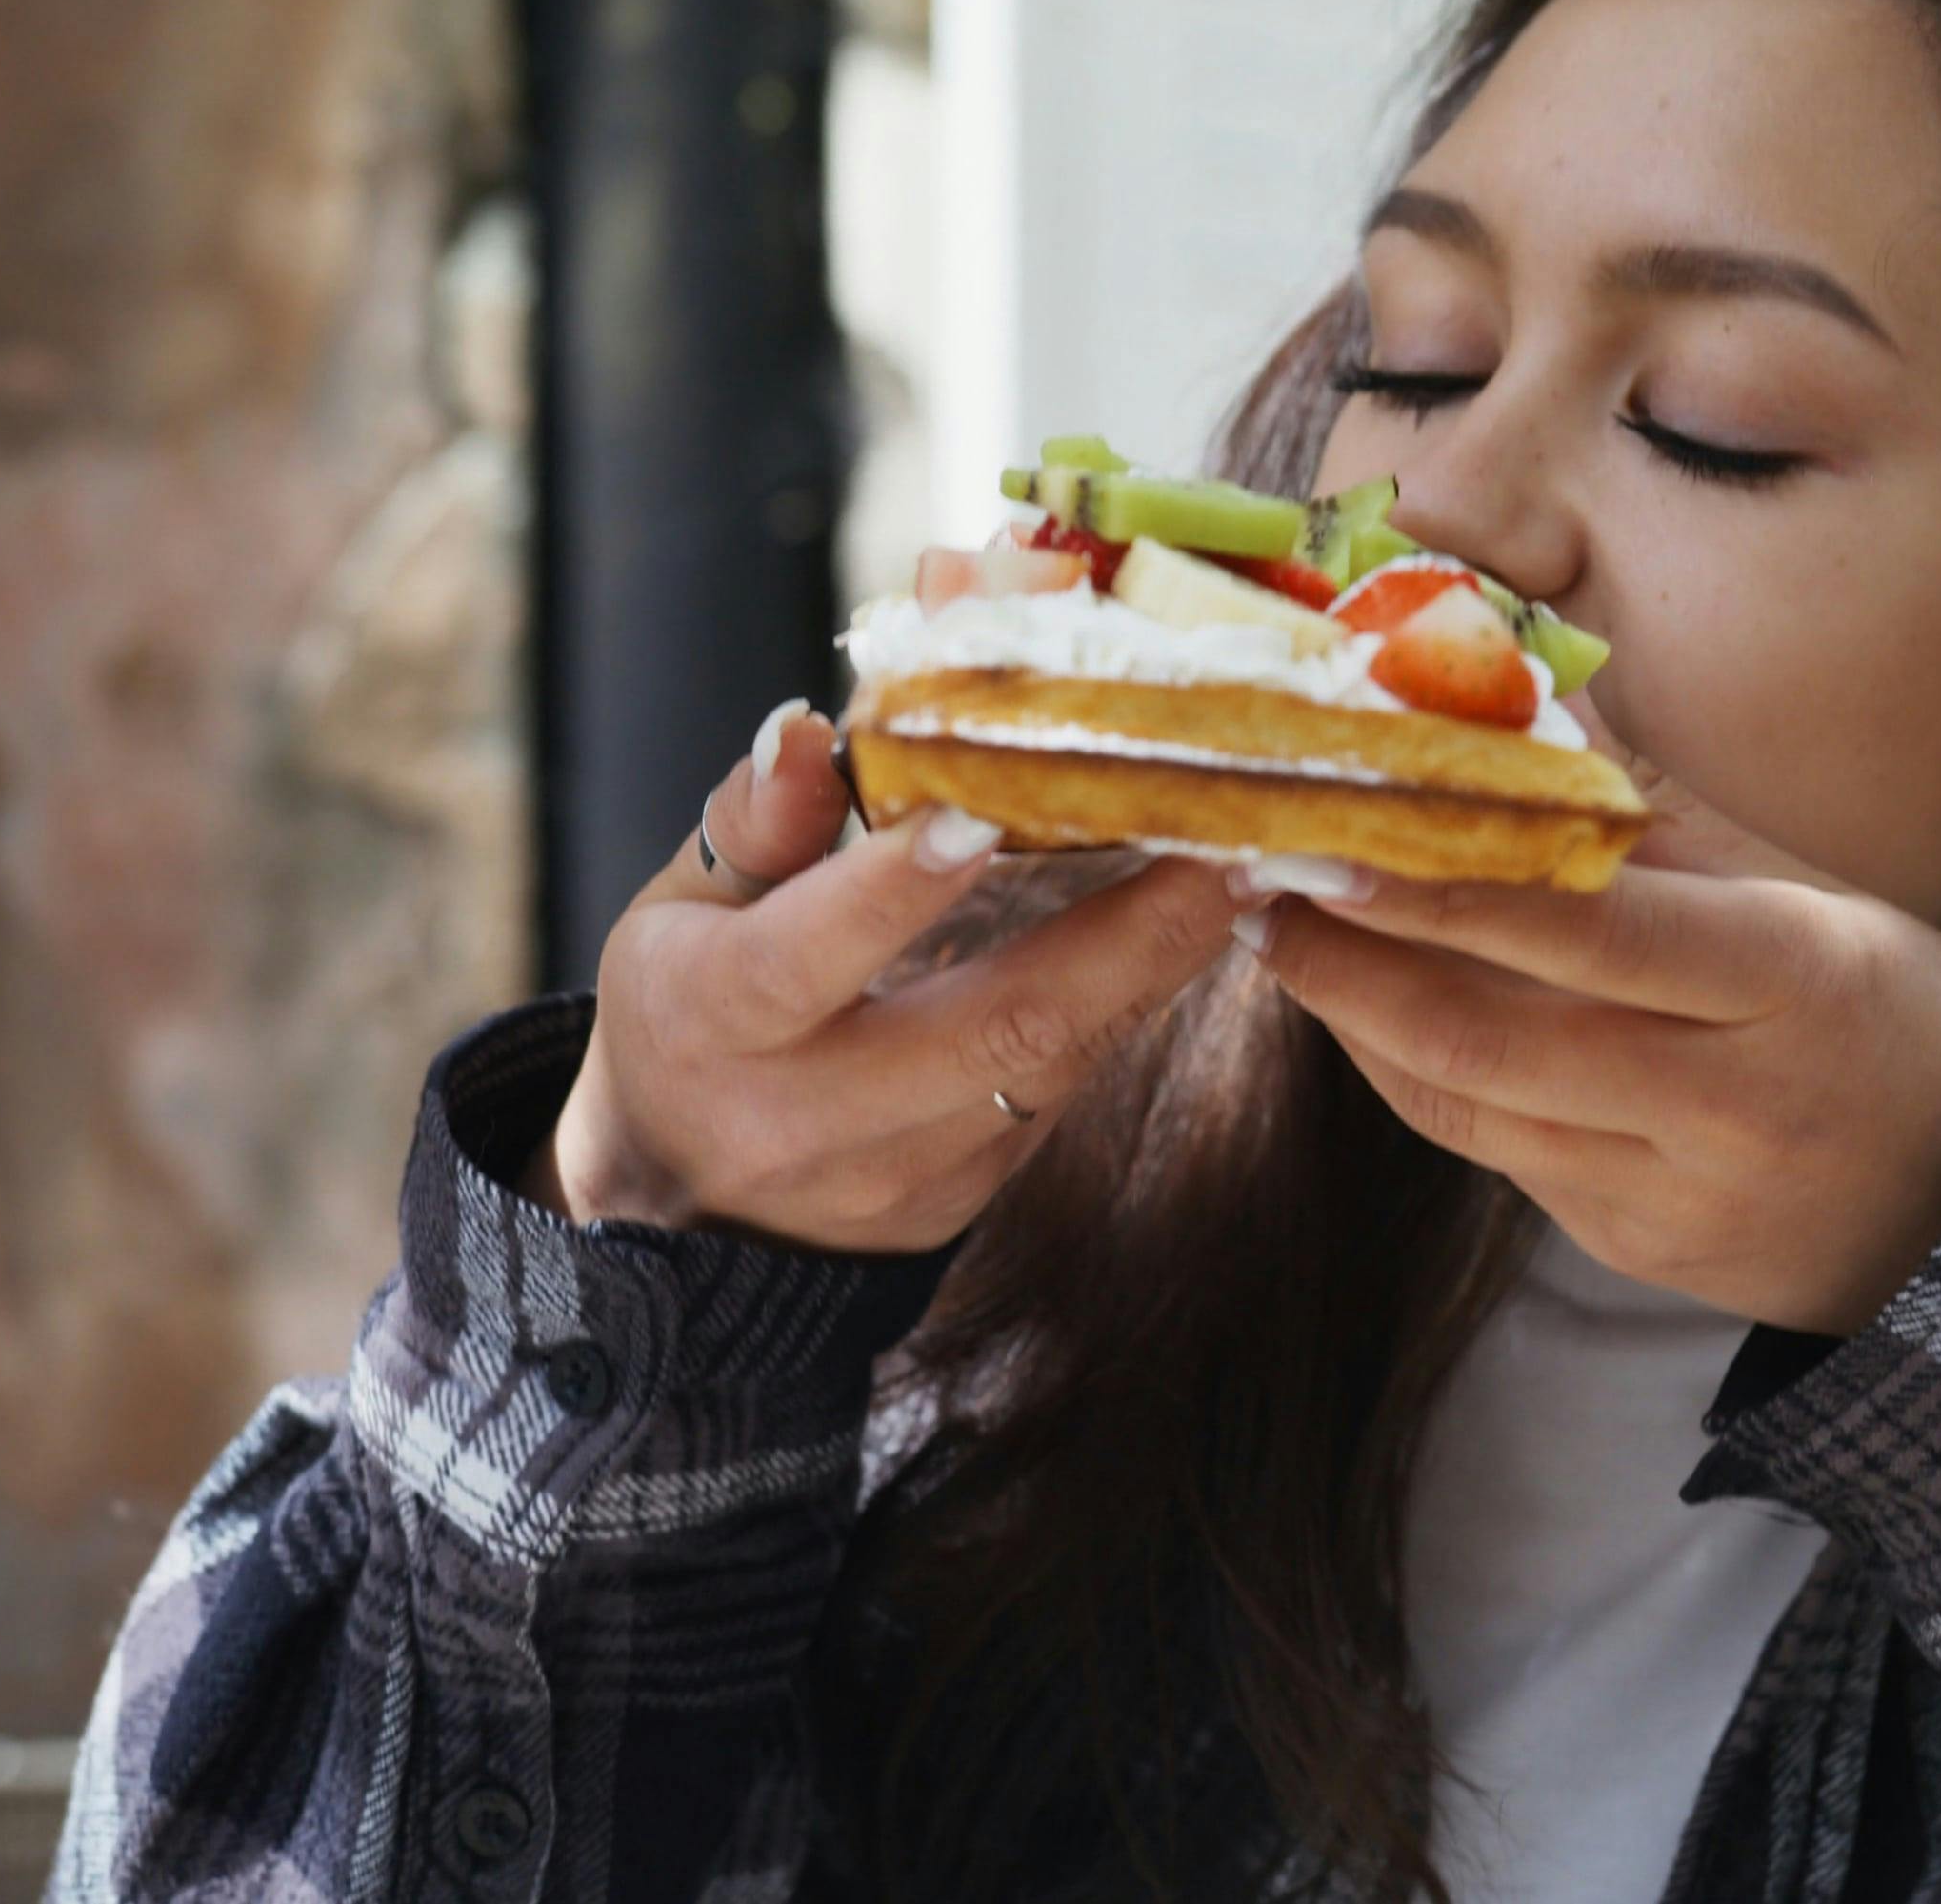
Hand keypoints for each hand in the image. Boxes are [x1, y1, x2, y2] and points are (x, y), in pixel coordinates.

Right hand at [531, 702, 1239, 1252]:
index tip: (984, 805)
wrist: (685, 1215)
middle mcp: (810, 1115)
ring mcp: (904, 1172)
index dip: (896, 885)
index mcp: (713, 1022)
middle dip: (1129, 933)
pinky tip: (1202, 926)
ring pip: (1056, 1063)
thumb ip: (755, 822)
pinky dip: (1131, 1000)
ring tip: (1261, 865)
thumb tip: (807, 725)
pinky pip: (1064, 1088)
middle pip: (994, 1029)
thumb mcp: (679, 911)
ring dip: (1165, 961)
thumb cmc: (684, 1015)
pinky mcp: (969, 1197)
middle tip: (1234, 841)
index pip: (808, 955)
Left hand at [1234, 716, 1940, 1334]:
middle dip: (1355, 963)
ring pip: (1474, 1108)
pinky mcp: (1639, 1253)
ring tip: (1292, 941)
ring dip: (1362, 1023)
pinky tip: (1375, 1020)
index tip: (1336, 834)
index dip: (1447, 890)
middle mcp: (1733, 1100)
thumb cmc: (1899, 1017)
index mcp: (1797, 978)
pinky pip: (1498, 1161)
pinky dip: (1422, 1083)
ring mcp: (1680, 1195)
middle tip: (1263, 884)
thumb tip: (1520, 714)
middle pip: (1497, 1035)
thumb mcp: (1816, 895)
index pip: (1590, 929)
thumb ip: (1663, 819)